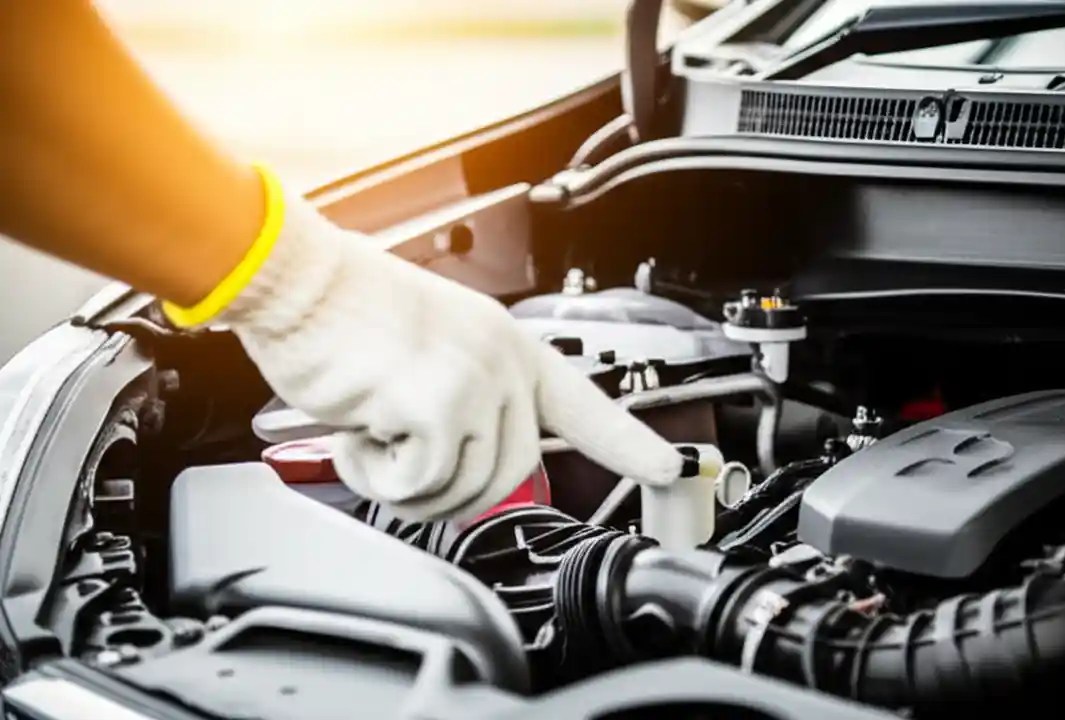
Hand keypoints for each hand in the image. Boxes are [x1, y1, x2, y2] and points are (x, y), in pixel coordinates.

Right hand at [217, 191, 683, 520]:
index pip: (586, 404)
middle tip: (399, 456)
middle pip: (513, 477)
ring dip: (409, 482)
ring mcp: (476, 383)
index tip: (669, 468)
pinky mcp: (438, 406)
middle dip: (453, 487)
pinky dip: (380, 476)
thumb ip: (467, 400)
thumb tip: (465, 460)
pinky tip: (359, 434)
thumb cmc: (347, 313)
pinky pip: (424, 484)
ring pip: (468, 489)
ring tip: (374, 431)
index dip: (630, 444)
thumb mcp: (430, 350)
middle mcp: (503, 363)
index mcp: (508, 345)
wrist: (297, 278)